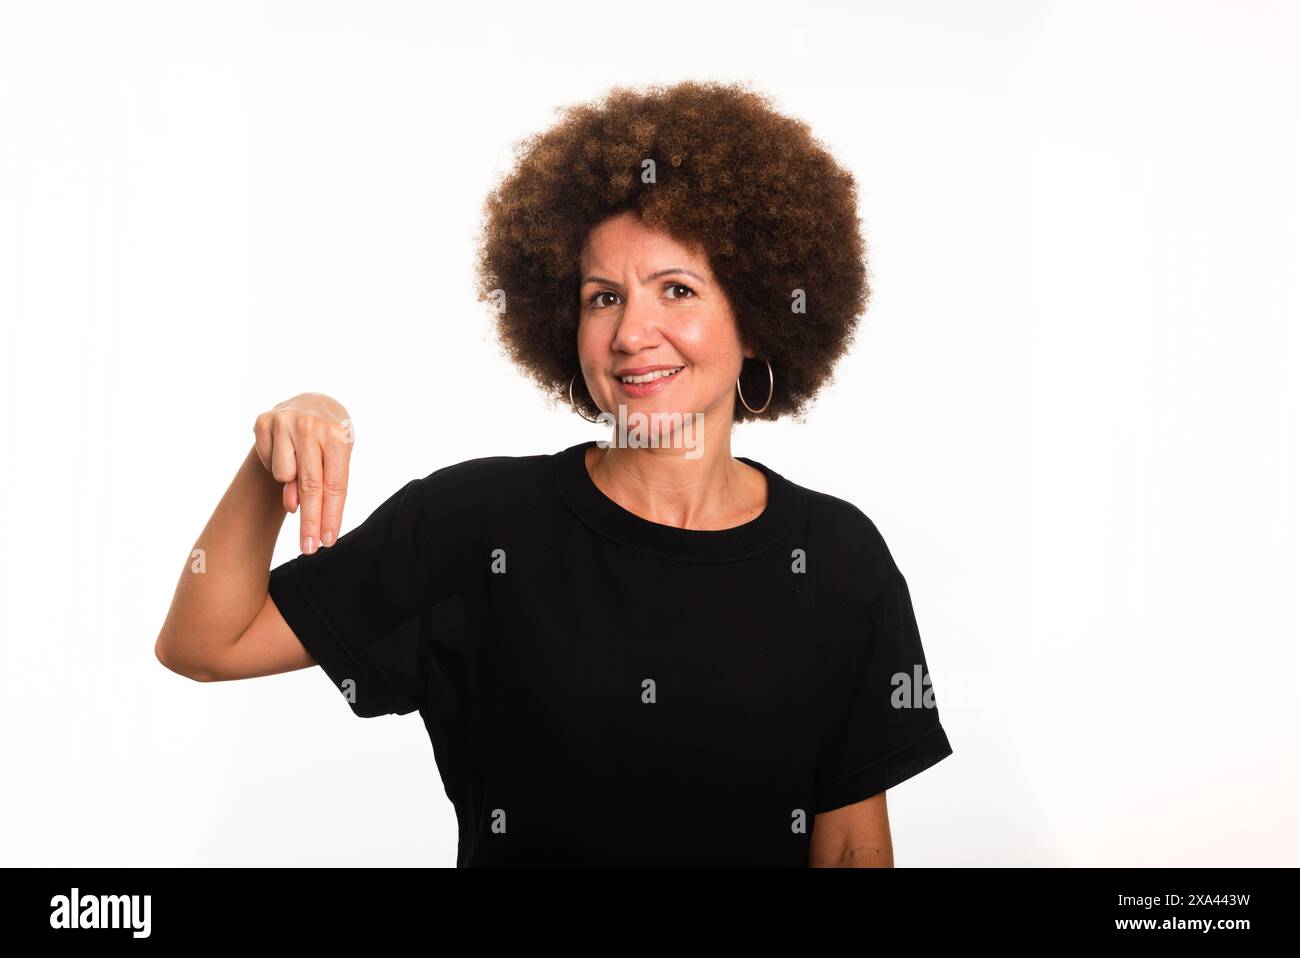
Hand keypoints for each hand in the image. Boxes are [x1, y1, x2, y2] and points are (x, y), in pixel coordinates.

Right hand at [253, 393, 353, 554]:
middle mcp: (311, 426)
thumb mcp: (336, 457)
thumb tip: (292, 506)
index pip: (334, 486)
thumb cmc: (329, 439)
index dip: (330, 516)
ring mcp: (285, 421)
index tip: (326, 542)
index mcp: (338, 436)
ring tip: (300, 465)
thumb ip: (320, 482)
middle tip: (308, 549)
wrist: (313, 403)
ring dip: (290, 482)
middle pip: (311, 487)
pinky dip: (276, 464)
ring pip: (284, 475)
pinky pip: (268, 462)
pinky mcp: (263, 421)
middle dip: (309, 522)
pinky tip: (286, 452)